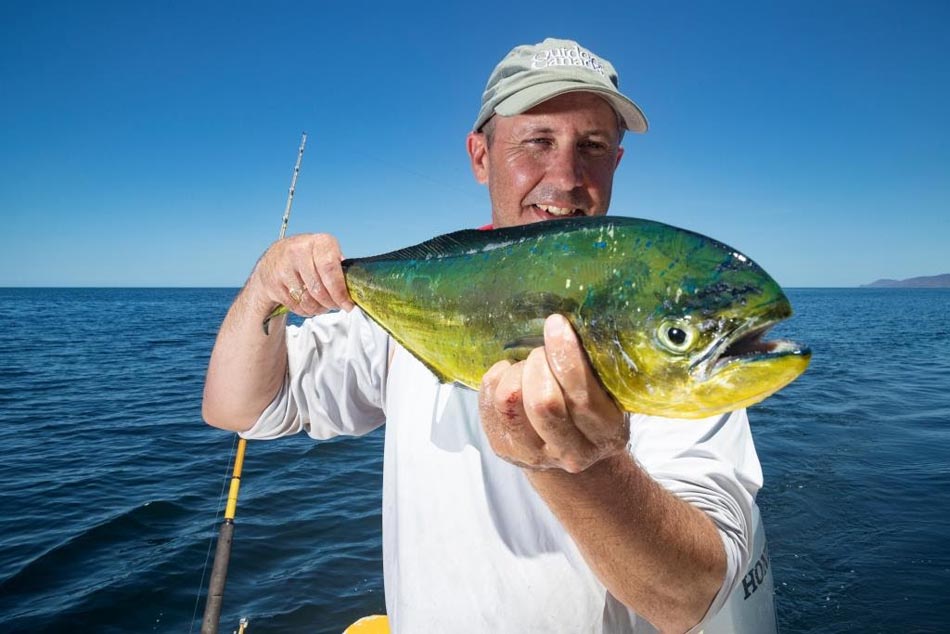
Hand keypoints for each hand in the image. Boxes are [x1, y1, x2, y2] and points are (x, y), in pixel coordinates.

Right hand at [250, 233, 355, 316]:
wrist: (272, 260)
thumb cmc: (306, 258)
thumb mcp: (323, 253)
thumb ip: (338, 265)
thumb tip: (354, 286)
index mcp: (318, 242)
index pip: (330, 268)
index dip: (340, 291)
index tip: (347, 304)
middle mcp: (298, 251)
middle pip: (319, 288)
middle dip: (331, 303)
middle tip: (336, 306)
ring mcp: (283, 267)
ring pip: (307, 300)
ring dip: (319, 309)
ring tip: (323, 306)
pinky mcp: (273, 283)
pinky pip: (296, 306)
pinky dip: (306, 310)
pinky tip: (309, 305)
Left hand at [479, 314, 628, 472]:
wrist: (576, 452)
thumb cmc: (594, 410)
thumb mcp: (610, 393)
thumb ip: (595, 368)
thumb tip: (568, 324)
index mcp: (605, 433)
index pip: (582, 397)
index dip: (565, 355)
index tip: (556, 324)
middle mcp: (571, 452)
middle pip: (542, 402)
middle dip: (538, 363)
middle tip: (542, 351)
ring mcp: (533, 455)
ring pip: (509, 400)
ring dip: (516, 370)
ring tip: (527, 365)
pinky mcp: (504, 449)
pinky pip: (488, 403)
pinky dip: (496, 378)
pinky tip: (511, 375)